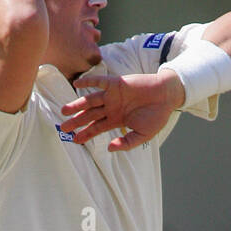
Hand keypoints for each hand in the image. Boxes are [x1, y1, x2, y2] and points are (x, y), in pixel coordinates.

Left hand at [60, 71, 185, 151]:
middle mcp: (112, 108)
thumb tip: (109, 148)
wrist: (167, 96)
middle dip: (76, 121)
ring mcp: (113, 95)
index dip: (86, 134)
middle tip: (63, 127)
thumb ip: (126, 143)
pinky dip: (88, 81)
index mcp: (116, 120)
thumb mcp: (142, 135)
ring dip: (77, 105)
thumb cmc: (157, 116)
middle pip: (90, 115)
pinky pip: (99, 81)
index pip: (96, 128)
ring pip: (90, 100)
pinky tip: (77, 84)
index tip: (75, 140)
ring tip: (64, 111)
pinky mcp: (116, 84)